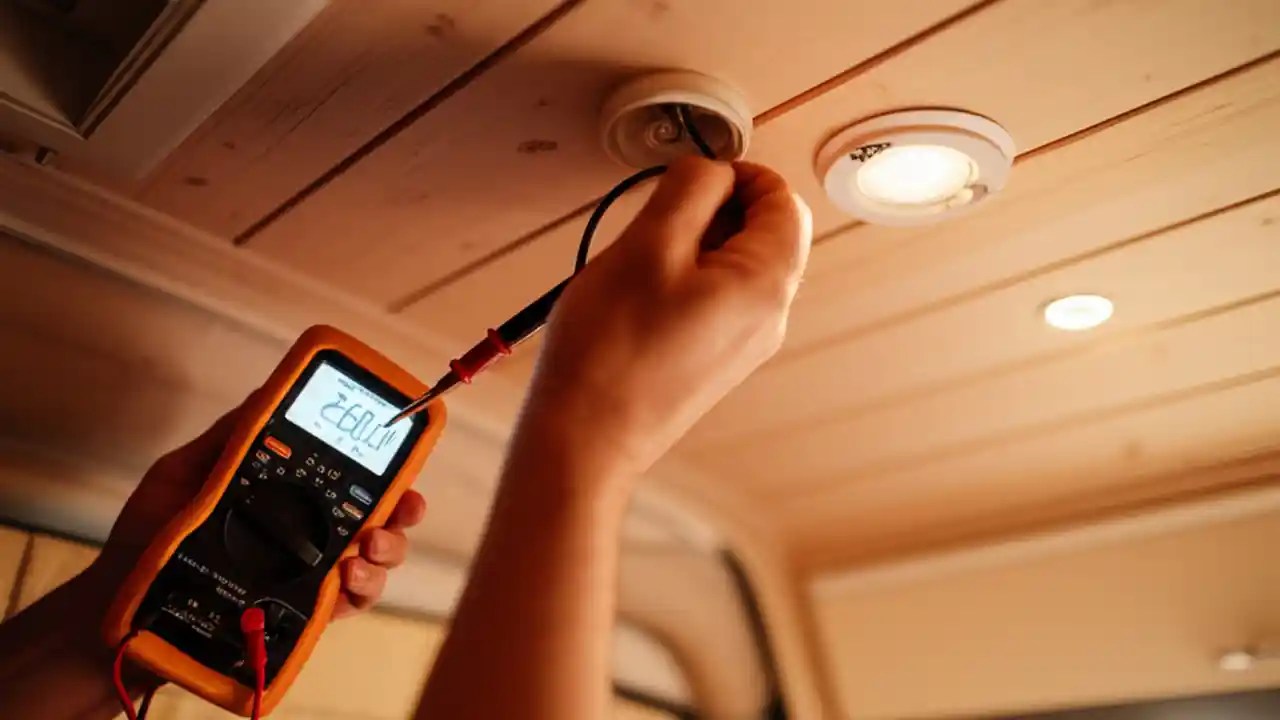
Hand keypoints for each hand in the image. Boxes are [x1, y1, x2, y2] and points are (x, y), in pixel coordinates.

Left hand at [95, 393, 426, 618]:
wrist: (120, 600)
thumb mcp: (184, 473)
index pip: (350, 476)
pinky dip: (362, 591)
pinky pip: (352, 603)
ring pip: (376, 561)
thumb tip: (266, 392)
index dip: (384, 464)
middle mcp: (309, 533)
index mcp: (290, 496)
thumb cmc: (151, 535)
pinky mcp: (302, 614)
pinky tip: (347, 578)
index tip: (399, 453)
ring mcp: (310, 575)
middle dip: (405, 508)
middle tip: (405, 504)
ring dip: (388, 550)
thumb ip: (229, 439)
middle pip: (379, 517)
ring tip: (368, 547)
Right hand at [522, 158, 810, 487]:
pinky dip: (687, 277)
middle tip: (658, 219)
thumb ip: (690, 189)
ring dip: (694, 243)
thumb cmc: (610, 352)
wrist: (585, 438)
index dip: (740, 173)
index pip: (784, 199)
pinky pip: (718, 297)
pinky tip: (642, 294)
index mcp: (767, 283)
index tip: (691, 176)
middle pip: (766, 231)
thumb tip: (712, 170)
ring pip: (737, 263)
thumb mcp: (647, 244)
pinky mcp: (717, 360)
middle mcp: (769, 316)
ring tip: (643, 261)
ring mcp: (745, 342)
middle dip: (715, 208)